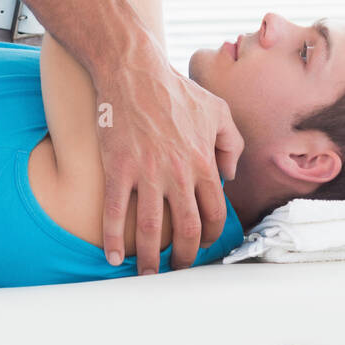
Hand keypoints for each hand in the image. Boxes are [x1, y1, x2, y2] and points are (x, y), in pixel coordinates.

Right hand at [94, 33, 244, 274]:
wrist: (134, 71)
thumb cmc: (175, 90)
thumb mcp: (218, 110)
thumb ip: (231, 143)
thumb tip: (229, 174)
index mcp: (203, 161)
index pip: (214, 212)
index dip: (209, 235)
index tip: (200, 244)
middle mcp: (178, 172)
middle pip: (185, 228)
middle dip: (182, 256)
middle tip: (175, 268)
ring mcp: (146, 172)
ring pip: (150, 228)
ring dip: (149, 258)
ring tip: (145, 272)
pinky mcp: (118, 167)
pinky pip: (114, 211)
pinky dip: (113, 238)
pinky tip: (113, 256)